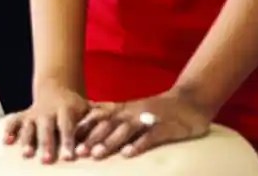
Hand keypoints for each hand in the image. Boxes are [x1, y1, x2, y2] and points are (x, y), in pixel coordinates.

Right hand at [2, 80, 90, 162]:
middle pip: (46, 128)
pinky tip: (6, 141)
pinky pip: (13, 121)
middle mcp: (48, 111)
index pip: (66, 127)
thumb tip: (101, 141)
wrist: (56, 88)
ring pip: (28, 126)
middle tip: (46, 160)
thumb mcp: (87, 108)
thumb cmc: (76, 106)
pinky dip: (9, 130)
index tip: (68, 157)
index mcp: (65, 109)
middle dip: (45, 144)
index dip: (67, 142)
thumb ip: (93, 123)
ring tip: (26, 154)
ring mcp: (34, 113)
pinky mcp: (23, 115)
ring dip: (26, 140)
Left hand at [75, 89, 212, 159]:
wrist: (189, 101)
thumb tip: (89, 123)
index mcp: (122, 110)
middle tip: (77, 152)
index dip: (83, 128)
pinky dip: (138, 144)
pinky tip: (128, 154)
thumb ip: (113, 117)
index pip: (98, 117)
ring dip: (109, 142)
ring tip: (96, 154)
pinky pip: (150, 136)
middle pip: (107, 125)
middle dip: (91, 138)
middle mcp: (131, 113)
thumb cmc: (157, 110)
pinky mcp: (165, 128)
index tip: (67, 139)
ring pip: (125, 130)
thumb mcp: (132, 111)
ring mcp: (147, 119)